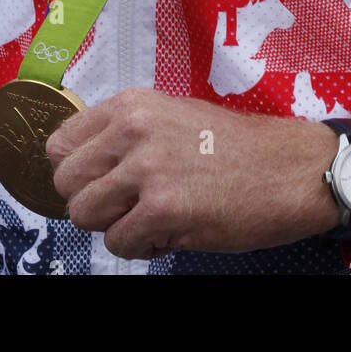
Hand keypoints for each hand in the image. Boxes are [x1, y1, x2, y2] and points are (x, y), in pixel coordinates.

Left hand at [45, 86, 340, 259]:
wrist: (290, 168)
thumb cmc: (237, 147)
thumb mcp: (174, 116)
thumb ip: (128, 133)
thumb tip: (82, 163)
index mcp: (133, 104)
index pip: (60, 143)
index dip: (76, 171)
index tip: (97, 182)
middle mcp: (134, 130)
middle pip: (66, 182)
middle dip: (92, 201)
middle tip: (126, 205)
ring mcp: (147, 169)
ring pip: (84, 215)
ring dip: (114, 226)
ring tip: (150, 218)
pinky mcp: (163, 209)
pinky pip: (119, 243)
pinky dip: (141, 247)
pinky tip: (171, 231)